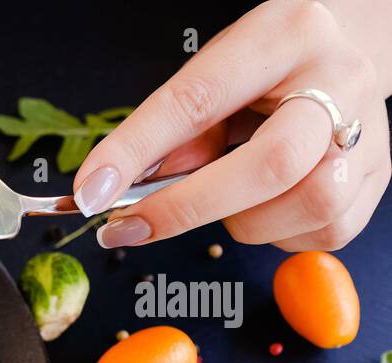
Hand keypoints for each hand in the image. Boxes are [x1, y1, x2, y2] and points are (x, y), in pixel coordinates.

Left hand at [73, 0, 390, 251]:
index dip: (137, 150)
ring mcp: (371, 130)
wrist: (352, 48)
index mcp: (286, 36)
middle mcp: (339, 79)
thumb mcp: (217, 72)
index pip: (199, 98)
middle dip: (188, 207)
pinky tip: (269, 204)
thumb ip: (173, 129)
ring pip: (306, 205)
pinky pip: (324, 231)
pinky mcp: (379, 176)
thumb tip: (122, 189)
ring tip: (228, 195)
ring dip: (245, 220)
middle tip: (132, 226)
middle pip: (271, 165)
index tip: (93, 191)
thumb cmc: (270, 65)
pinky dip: (280, 233)